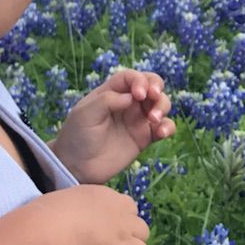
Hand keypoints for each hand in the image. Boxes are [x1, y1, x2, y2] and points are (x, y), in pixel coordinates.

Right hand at [36, 185, 149, 244]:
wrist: (50, 230)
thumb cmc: (44, 217)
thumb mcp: (58, 204)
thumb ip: (68, 209)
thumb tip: (61, 218)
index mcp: (99, 194)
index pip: (119, 202)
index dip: (114, 217)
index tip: (101, 230)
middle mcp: (116, 206)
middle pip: (135, 215)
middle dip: (127, 229)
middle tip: (110, 244)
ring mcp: (122, 227)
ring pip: (144, 233)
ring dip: (134, 244)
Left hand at [52, 70, 175, 183]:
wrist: (76, 168)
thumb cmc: (77, 137)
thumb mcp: (85, 114)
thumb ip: (107, 100)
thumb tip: (133, 97)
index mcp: (111, 92)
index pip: (131, 77)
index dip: (140, 80)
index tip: (139, 95)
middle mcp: (127, 103)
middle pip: (151, 86)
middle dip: (157, 89)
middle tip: (154, 98)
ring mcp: (137, 120)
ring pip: (161, 104)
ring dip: (163, 107)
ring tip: (153, 120)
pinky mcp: (145, 137)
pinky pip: (163, 127)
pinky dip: (168, 127)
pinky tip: (162, 133)